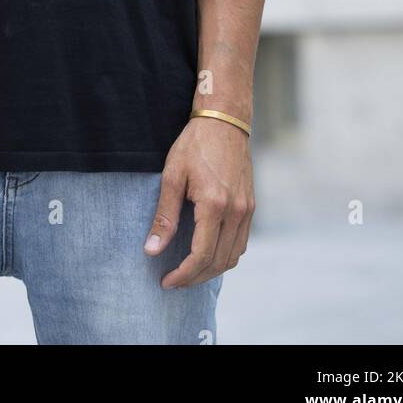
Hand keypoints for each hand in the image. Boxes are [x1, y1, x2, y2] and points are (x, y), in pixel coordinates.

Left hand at [144, 116, 253, 287]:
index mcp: (215, 205)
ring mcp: (246, 210)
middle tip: (174, 280)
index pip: (201, 256)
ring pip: (233, 256)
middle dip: (196, 277)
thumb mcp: (172, 177)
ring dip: (212, 270)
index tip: (166, 281)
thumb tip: (152, 250)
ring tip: (189, 271)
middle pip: (219, 262)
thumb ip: (164, 216)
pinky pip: (241, 243)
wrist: (224, 121)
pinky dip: (225, 255)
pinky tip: (208, 253)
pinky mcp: (250, 206)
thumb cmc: (195, 144)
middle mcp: (236, 212)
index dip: (183, 275)